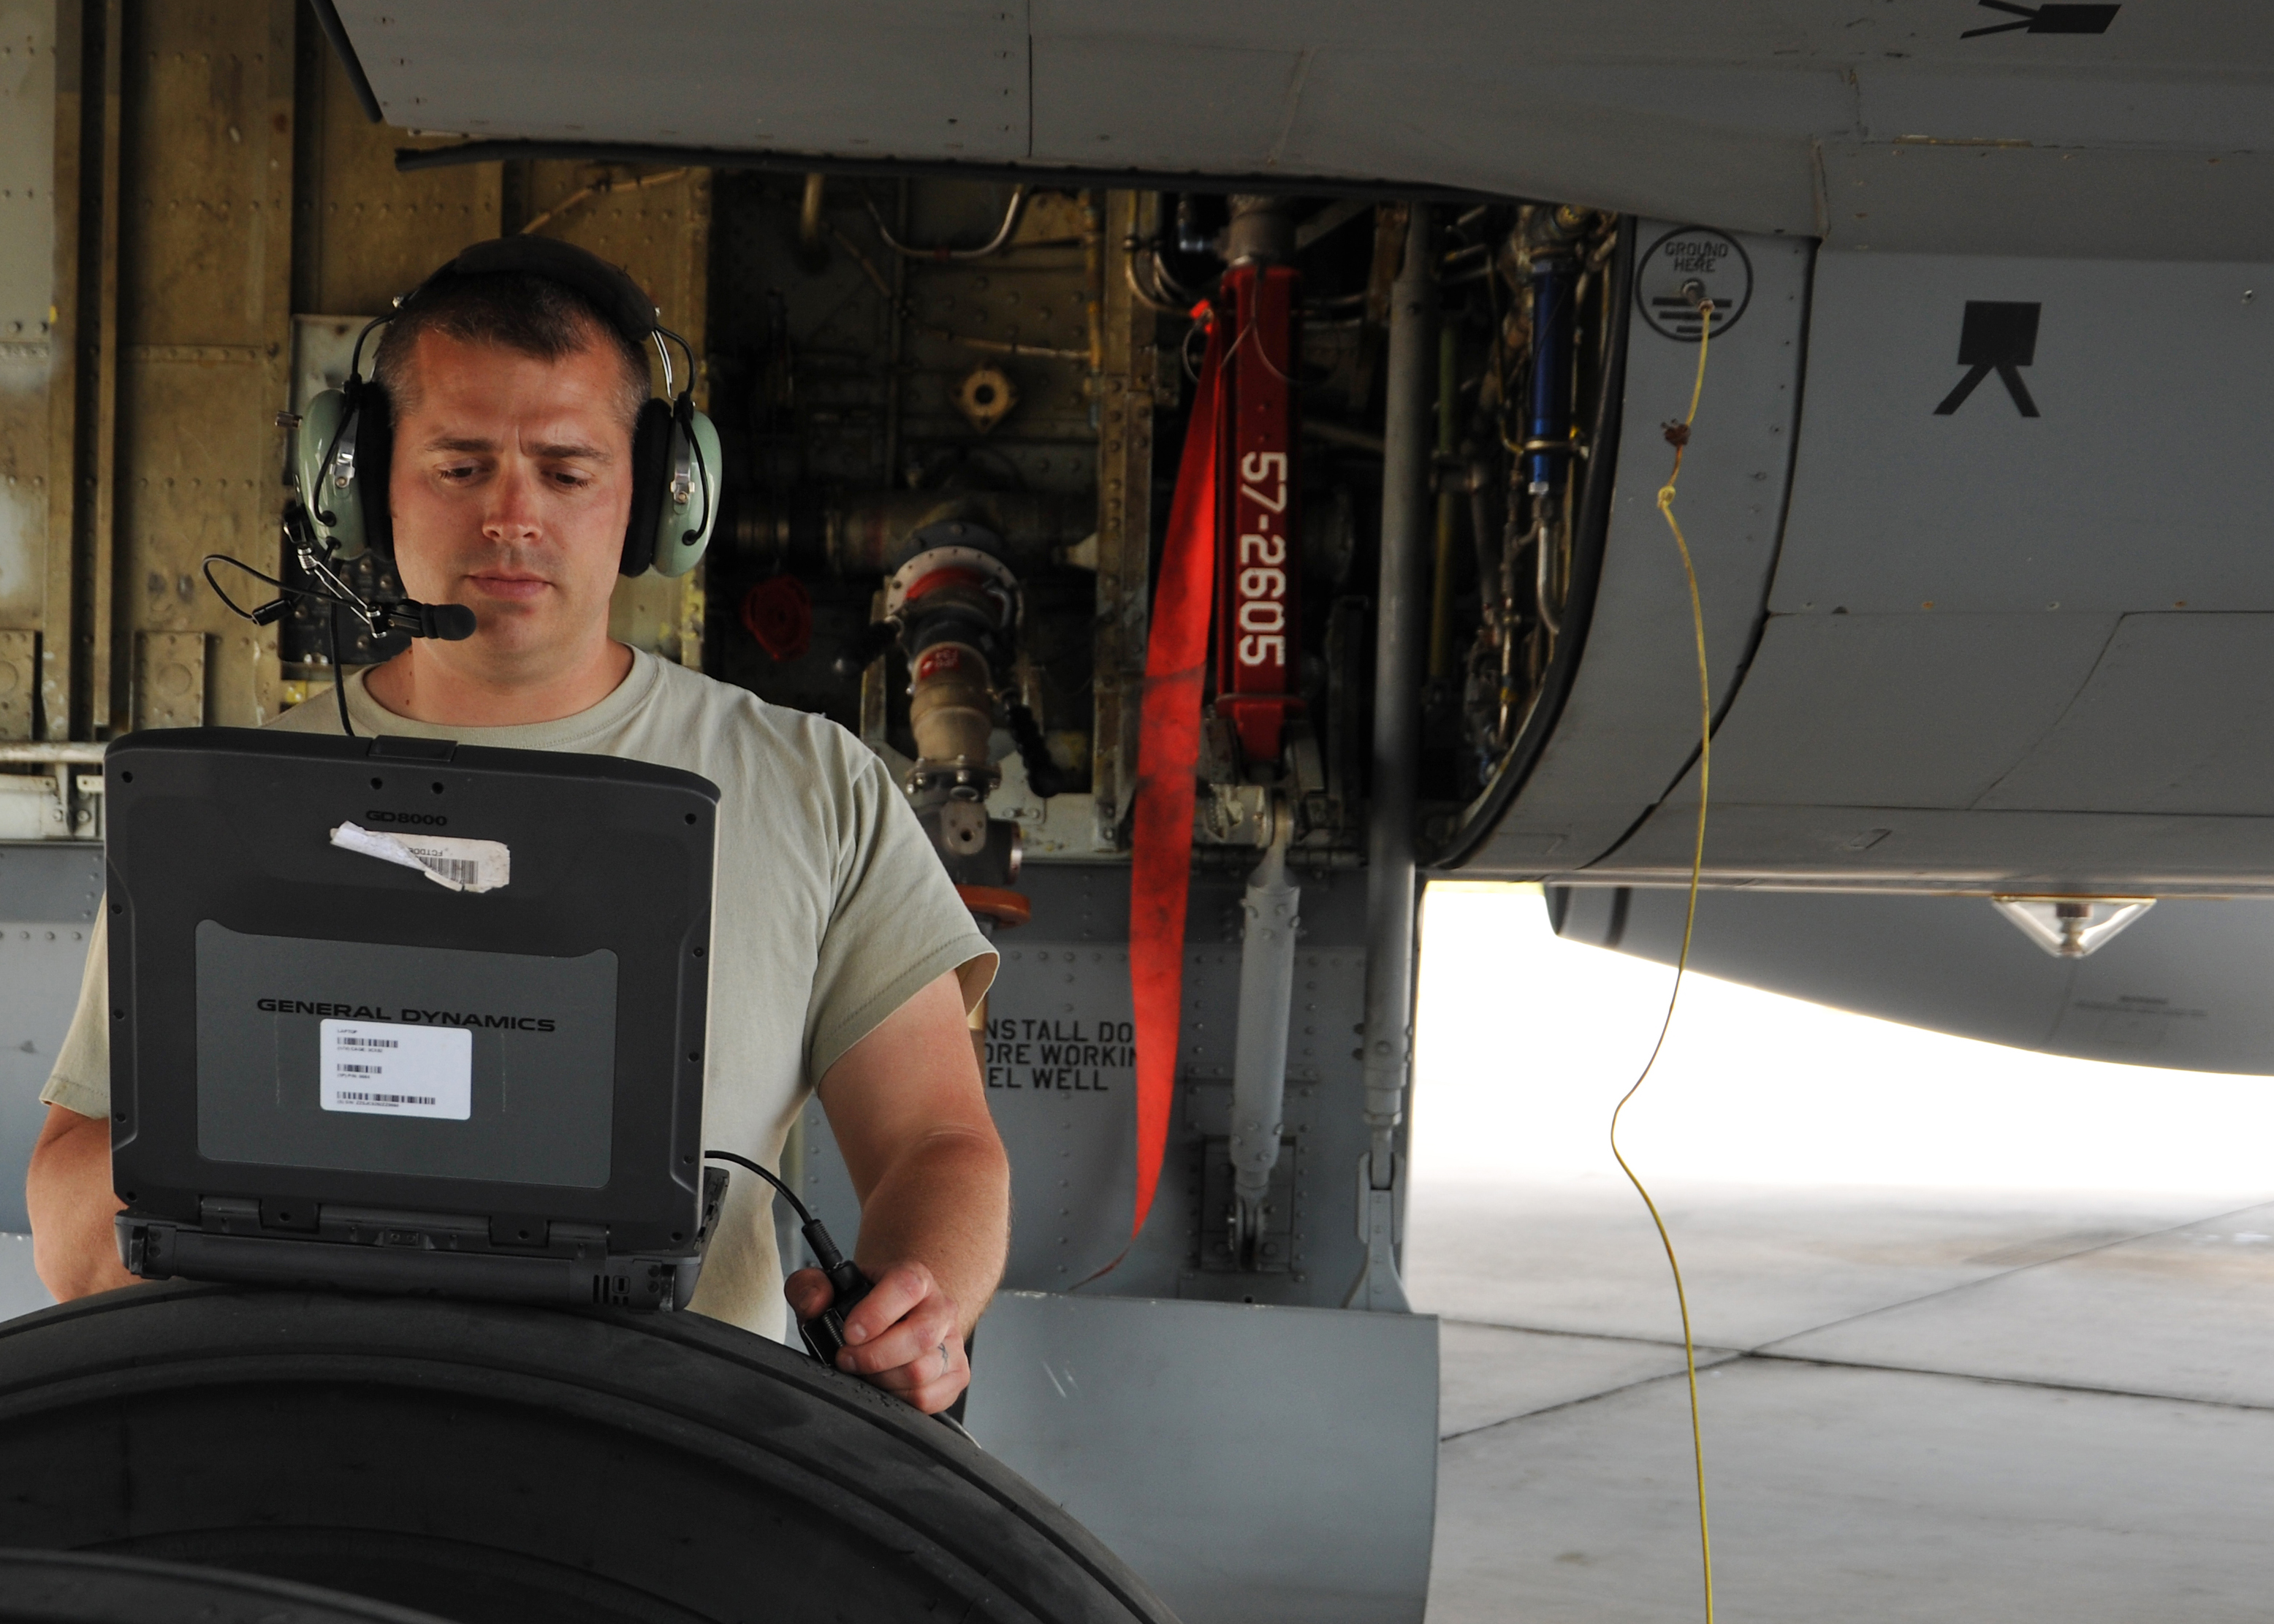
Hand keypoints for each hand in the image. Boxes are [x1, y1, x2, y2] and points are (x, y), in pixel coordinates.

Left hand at [786, 1260, 968, 1412]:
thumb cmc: (863, 1307)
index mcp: (915, 1278)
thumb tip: (816, 1303)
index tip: (849, 1333)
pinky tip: (882, 1386)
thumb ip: (810, 1286)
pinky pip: (929, 1399)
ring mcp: (952, 1343)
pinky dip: (898, 1400)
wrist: (895, 1318)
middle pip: (921, 1336)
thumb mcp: (830, 1289)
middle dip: (874, 1356)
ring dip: (882, 1380)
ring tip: (862, 1373)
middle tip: (846, 1358)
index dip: (876, 1313)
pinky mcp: (955, 1374)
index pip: (907, 1287)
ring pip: (922, 1373)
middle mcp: (940, 1308)